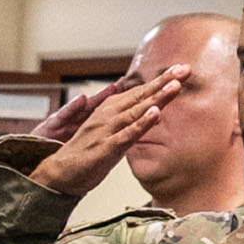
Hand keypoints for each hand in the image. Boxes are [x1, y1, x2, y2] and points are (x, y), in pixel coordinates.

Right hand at [27, 68, 177, 197]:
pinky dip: (140, 124)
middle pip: (140, 96)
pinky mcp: (104, 148)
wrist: (58, 175)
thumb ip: (131, 122)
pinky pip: (126, 135)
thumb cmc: (86, 155)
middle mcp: (108, 116)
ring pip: (135, 111)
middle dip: (163, 82)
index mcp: (110, 112)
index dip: (160, 81)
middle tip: (185, 69)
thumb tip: (153, 114)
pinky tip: (155, 114)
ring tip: (176, 86)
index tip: (181, 70)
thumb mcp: (112, 135)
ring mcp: (106, 131)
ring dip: (156, 98)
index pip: (139, 93)